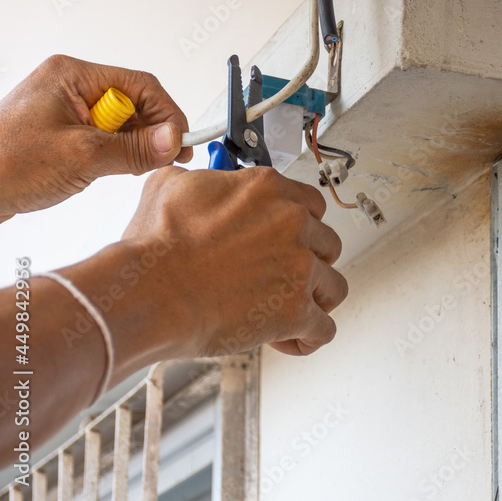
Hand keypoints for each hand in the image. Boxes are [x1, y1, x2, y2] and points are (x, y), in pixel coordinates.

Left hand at [0, 54, 192, 219]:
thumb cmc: (6, 165)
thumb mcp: (81, 157)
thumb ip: (134, 149)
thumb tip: (174, 141)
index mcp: (72, 76)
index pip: (141, 85)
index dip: (167, 114)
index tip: (182, 142)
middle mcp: (70, 87)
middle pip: (134, 103)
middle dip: (150, 132)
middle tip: (164, 159)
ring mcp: (66, 110)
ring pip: (121, 123)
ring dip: (130, 146)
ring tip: (126, 168)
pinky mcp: (63, 132)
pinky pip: (104, 138)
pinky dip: (114, 154)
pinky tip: (108, 170)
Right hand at [121, 166, 346, 357]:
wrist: (149, 292)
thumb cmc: (155, 248)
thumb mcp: (168, 187)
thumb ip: (198, 178)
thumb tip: (194, 178)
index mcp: (267, 190)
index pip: (311, 205)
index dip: (298, 228)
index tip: (284, 242)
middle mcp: (292, 223)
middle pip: (327, 245)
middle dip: (307, 263)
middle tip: (280, 278)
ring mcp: (299, 267)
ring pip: (334, 286)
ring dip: (315, 299)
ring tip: (289, 309)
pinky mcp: (296, 310)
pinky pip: (324, 329)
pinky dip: (308, 338)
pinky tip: (288, 339)